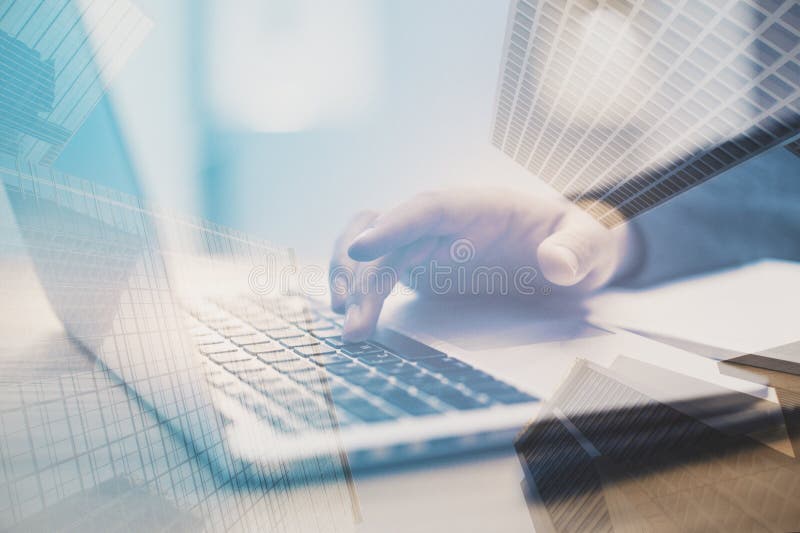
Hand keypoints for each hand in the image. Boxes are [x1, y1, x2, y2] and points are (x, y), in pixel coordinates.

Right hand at [330, 188, 639, 341]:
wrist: (568, 252)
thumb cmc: (577, 241)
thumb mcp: (592, 245)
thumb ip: (577, 250)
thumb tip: (557, 265)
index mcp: (480, 206)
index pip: (428, 207)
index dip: (392, 225)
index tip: (362, 247)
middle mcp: (444, 221)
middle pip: (390, 237)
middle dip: (365, 278)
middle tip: (356, 328)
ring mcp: (427, 241)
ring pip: (371, 247)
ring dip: (352, 280)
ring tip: (350, 327)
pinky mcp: (419, 264)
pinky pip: (375, 265)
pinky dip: (357, 283)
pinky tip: (352, 312)